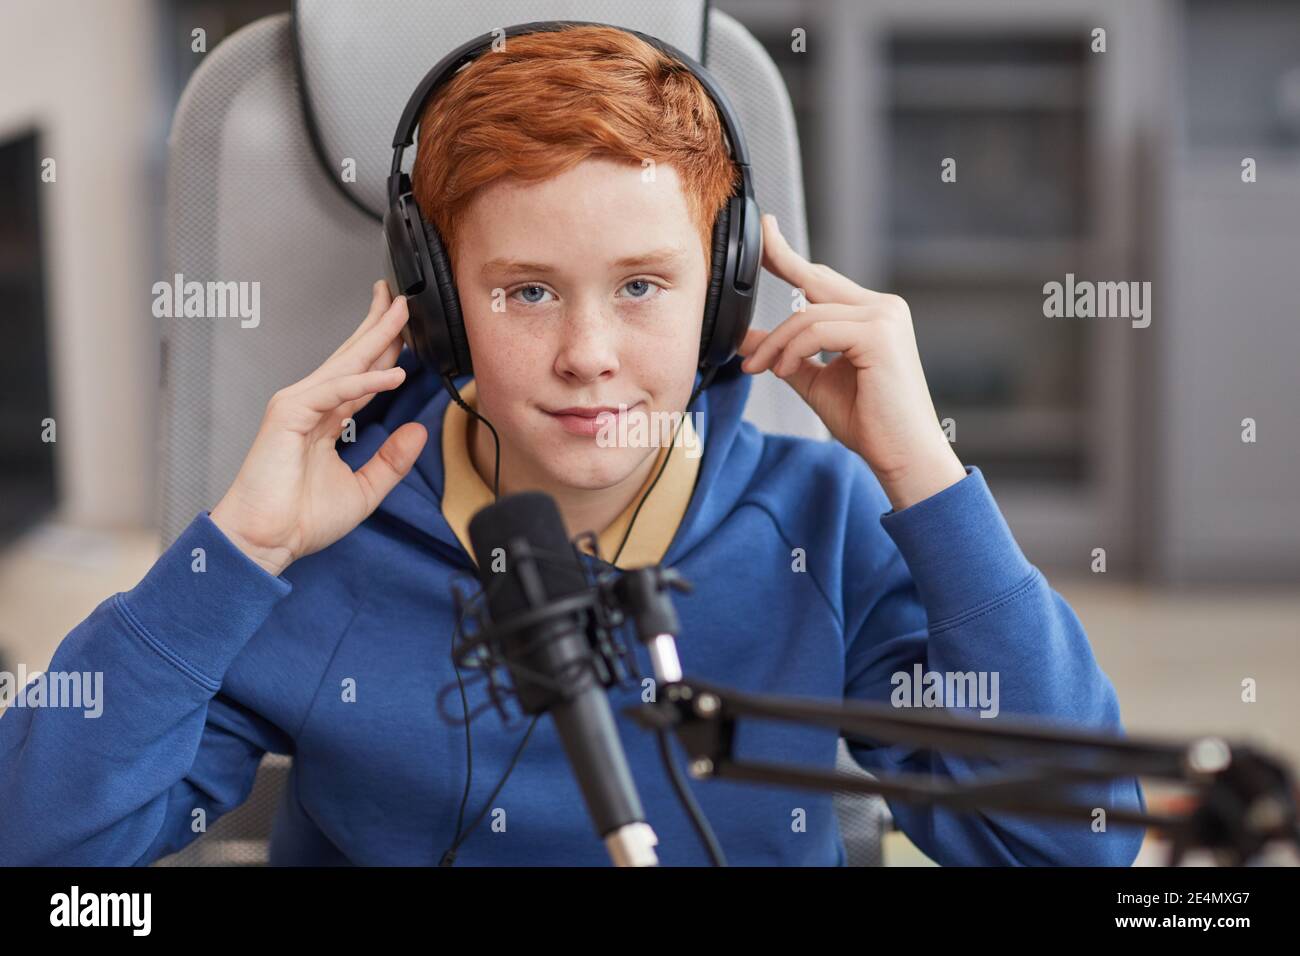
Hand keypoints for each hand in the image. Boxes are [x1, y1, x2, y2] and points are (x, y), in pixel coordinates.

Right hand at [210, 281, 427, 574]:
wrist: (264, 541)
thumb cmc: (299, 520)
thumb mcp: (364, 490)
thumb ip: (391, 461)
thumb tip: (418, 431)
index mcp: (326, 420)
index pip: (361, 377)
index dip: (385, 353)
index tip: (408, 332)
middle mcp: (312, 405)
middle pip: (353, 357)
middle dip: (379, 325)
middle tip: (401, 297)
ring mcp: (298, 405)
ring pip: (345, 363)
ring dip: (375, 336)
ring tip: (402, 313)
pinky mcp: (289, 413)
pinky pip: (336, 390)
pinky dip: (365, 381)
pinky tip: (394, 374)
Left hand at [738, 214, 965, 510]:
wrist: (903, 456)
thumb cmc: (870, 424)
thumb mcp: (815, 382)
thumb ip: (786, 355)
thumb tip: (748, 340)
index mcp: (872, 314)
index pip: (821, 277)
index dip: (789, 254)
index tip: (764, 232)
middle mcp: (882, 307)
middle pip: (813, 281)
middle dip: (774, 272)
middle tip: (739, 268)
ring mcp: (884, 317)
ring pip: (807, 313)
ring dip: (774, 342)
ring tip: (759, 368)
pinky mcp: (879, 334)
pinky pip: (816, 330)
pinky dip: (791, 350)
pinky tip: (781, 371)